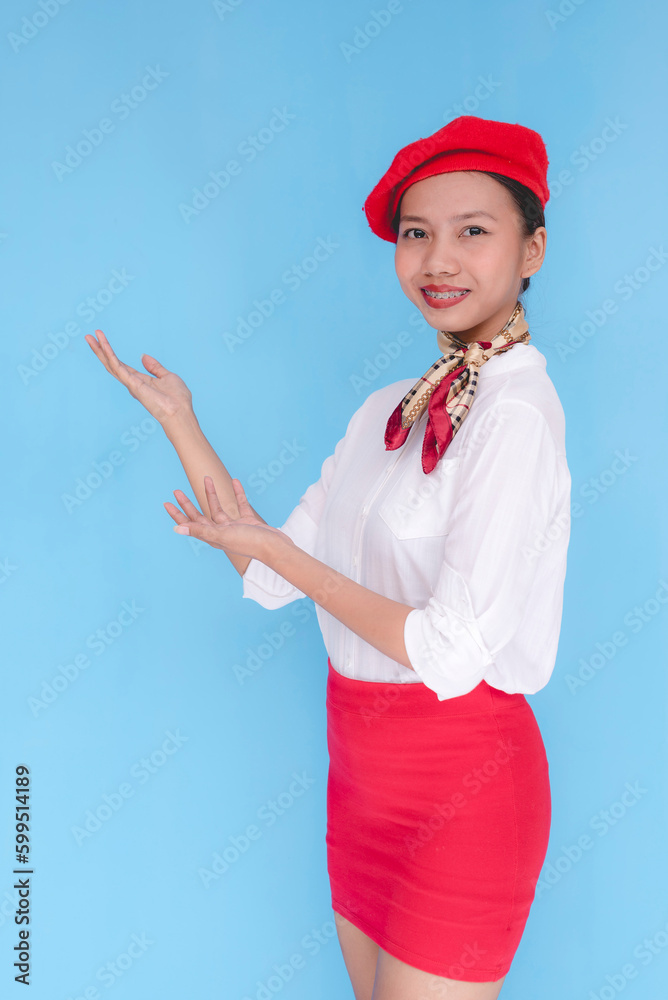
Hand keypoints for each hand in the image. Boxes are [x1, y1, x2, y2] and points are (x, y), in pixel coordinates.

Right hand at [85, 328, 193, 423]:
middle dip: (100, 350)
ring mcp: (131, 384)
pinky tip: (103, 345)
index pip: (121, 365)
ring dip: (101, 350)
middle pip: (111, 364)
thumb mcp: (167, 377)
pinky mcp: (132, 384)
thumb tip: (143, 356)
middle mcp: (132, 383)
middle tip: (89, 336)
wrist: (180, 412)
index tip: (102, 340)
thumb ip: (155, 367)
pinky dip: (110, 355)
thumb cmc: (177, 399)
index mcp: (140, 381)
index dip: (111, 353)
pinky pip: (118, 367)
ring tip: (90, 337)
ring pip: (111, 364)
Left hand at [164, 476, 293, 559]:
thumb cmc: (249, 543)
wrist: (275, 548)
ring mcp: (234, 527)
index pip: (189, 524)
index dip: (177, 515)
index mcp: (212, 537)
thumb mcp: (222, 535)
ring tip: (207, 478)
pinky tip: (235, 481)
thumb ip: (200, 530)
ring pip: (219, 508)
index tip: (166, 503)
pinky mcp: (248, 522)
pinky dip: (237, 493)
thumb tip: (177, 529)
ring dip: (212, 494)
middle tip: (177, 491)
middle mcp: (220, 532)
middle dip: (188, 504)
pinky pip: (240, 505)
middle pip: (200, 516)